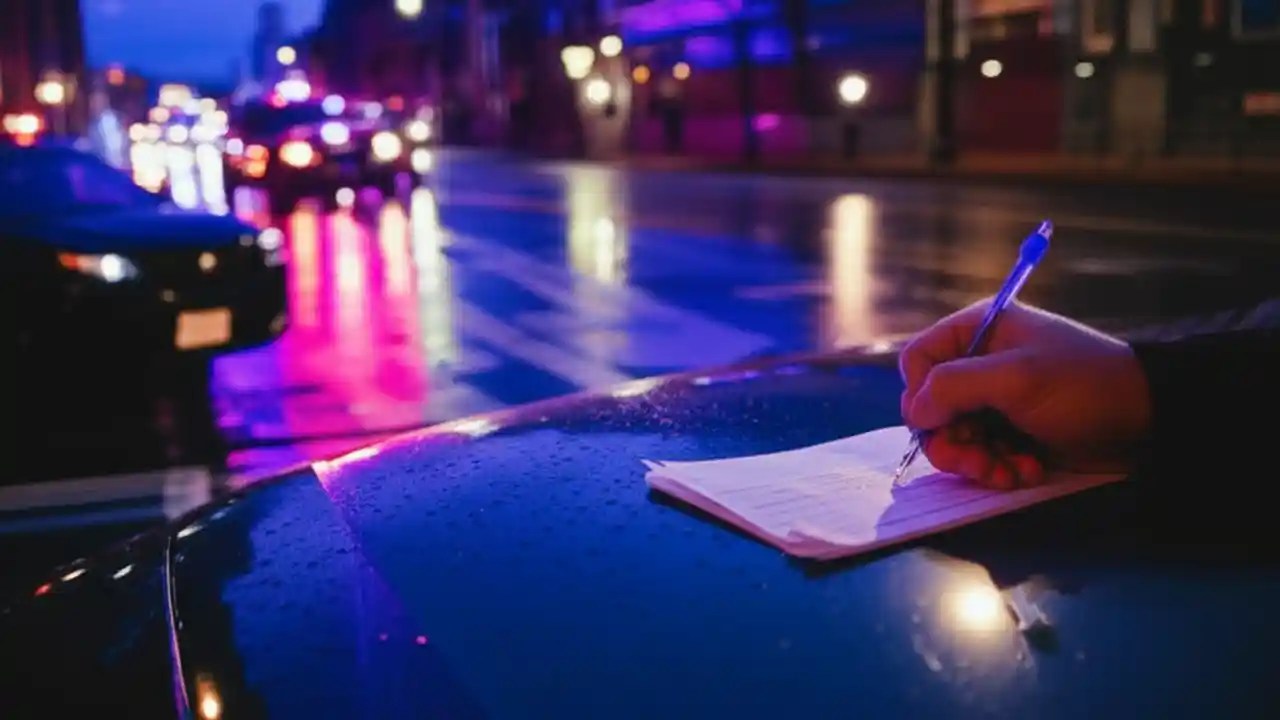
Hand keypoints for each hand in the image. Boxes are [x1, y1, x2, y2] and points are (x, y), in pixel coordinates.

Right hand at [899, 300, 1151, 488]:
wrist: (1146, 421)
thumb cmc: (1082, 386)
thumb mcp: (1016, 379)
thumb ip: (955, 386)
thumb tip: (914, 410)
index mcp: (979, 331)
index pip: (918, 360)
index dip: (920, 395)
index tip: (938, 424)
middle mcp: (980, 363)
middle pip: (931, 407)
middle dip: (952, 441)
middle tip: (978, 464)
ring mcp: (995, 400)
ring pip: (954, 437)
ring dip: (977, 461)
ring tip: (1010, 473)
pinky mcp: (1011, 431)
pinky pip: (981, 453)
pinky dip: (998, 468)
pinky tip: (1026, 472)